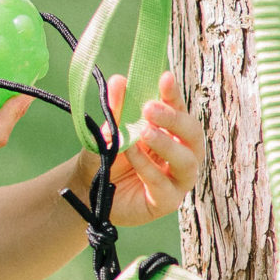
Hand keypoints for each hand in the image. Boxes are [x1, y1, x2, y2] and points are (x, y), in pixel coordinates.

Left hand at [98, 70, 204, 229]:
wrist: (88, 191)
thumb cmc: (105, 157)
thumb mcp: (108, 130)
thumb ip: (116, 109)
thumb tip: (119, 80)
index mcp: (170, 131)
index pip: (179, 109)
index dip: (174, 94)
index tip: (165, 78)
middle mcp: (180, 153)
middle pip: (192, 134)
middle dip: (174, 119)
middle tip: (149, 108)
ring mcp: (177, 179)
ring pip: (187, 161)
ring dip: (166, 144)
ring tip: (144, 132)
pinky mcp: (167, 201)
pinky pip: (164, 184)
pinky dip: (147, 167)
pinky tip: (131, 154)